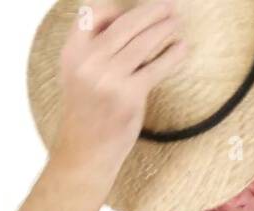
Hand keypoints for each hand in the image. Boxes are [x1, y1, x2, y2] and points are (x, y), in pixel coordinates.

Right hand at [51, 0, 187, 174]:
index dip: (114, 10)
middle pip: (125, 23)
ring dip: (165, 28)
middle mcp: (88, 62)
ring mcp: (109, 78)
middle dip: (152, 11)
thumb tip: (130, 23)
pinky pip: (157, 67)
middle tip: (169, 6)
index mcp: (72, 53)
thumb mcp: (78, 75)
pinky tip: (181, 48)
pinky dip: (173, 55)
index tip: (129, 14)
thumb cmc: (86, 112)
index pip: (91, 13)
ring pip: (144, 41)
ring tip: (176, 23)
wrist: (84, 152)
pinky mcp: (129, 95)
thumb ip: (94, 49)